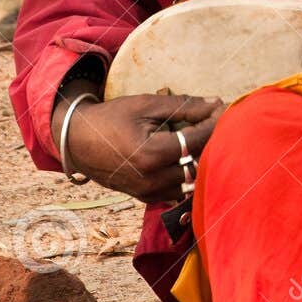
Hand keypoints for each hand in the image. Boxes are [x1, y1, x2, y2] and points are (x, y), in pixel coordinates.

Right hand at [51, 87, 222, 202]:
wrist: (78, 141)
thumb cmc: (112, 118)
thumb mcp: (146, 105)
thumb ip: (184, 106)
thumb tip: (216, 104)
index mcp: (151, 155)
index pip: (197, 140)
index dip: (214, 123)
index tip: (223, 108)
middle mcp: (152, 180)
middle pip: (199, 162)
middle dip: (212, 141)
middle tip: (218, 122)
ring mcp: (149, 193)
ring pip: (191, 180)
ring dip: (201, 158)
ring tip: (204, 137)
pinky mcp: (146, 198)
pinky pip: (178, 189)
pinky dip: (187, 172)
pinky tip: (188, 154)